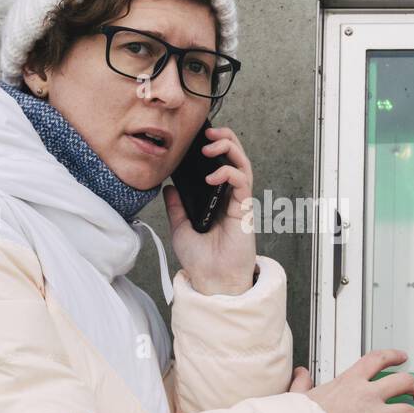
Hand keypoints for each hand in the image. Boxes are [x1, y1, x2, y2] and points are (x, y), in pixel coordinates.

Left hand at [164, 125, 255, 295]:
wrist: (211, 280)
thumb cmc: (200, 259)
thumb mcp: (179, 227)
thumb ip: (176, 206)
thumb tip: (169, 187)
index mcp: (216, 198)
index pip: (219, 163)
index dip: (213, 146)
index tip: (197, 137)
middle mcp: (230, 196)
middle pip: (235, 157)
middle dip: (225, 138)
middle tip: (208, 132)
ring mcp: (239, 201)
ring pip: (243, 163)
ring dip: (229, 148)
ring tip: (210, 145)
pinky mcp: (244, 209)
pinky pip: (242, 181)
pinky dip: (228, 171)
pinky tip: (212, 176)